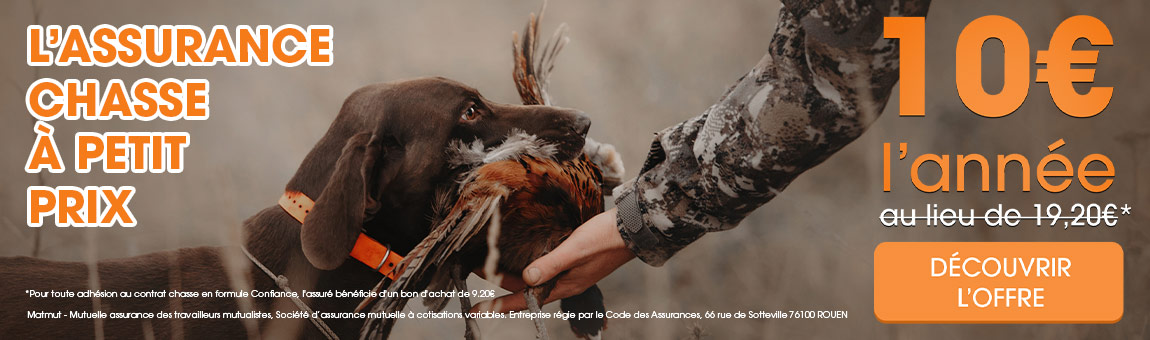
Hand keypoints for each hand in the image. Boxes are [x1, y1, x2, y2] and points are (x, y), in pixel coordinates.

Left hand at [471, 208, 633, 312]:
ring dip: (514, 275)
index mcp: (564, 285)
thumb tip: (526, 278)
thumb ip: (551, 264)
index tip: (477, 310)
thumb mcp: (575, 249)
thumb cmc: (606, 238)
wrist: (634, 228)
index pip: (525, 300)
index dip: (500, 305)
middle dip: (501, 284)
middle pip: (527, 289)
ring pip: (536, 278)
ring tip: (492, 267)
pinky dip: (531, 265)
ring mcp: (571, 273)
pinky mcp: (576, 261)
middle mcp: (565, 282)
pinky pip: (547, 268)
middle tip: (476, 272)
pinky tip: (523, 256)